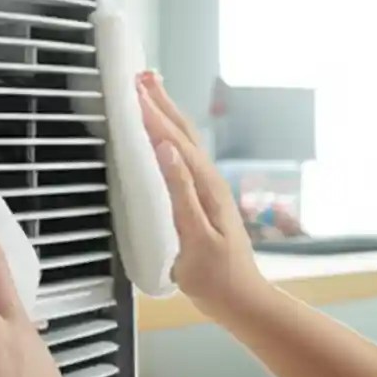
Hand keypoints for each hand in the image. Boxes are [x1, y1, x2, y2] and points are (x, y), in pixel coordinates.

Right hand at [136, 71, 270, 321]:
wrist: (243, 301)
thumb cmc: (215, 277)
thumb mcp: (195, 238)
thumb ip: (181, 192)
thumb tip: (166, 149)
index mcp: (205, 186)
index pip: (174, 140)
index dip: (153, 113)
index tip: (133, 88)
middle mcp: (209, 180)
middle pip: (183, 132)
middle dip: (162, 103)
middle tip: (141, 76)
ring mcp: (208, 188)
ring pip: (185, 141)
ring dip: (167, 114)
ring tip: (150, 92)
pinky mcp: (203, 198)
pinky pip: (184, 156)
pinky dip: (169, 136)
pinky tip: (163, 137)